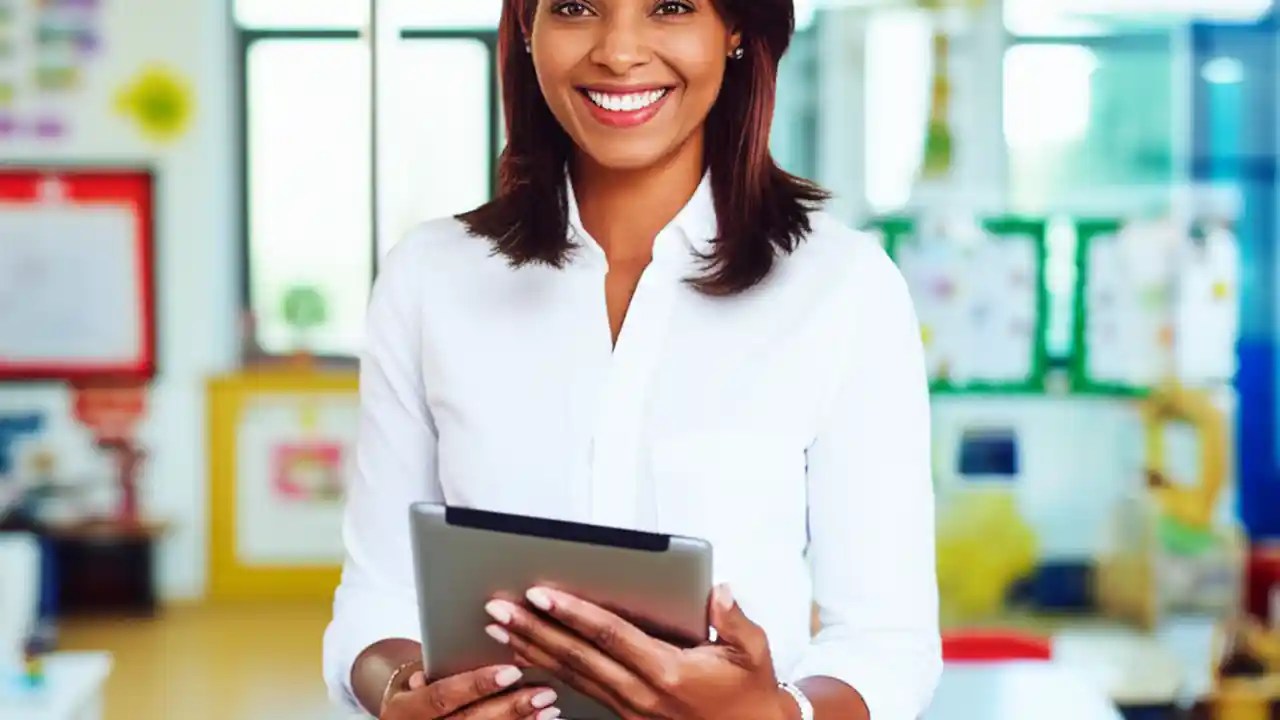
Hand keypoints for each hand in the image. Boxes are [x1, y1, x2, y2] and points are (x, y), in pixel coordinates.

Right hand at [380, 664, 561, 719]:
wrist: (406, 718)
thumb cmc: (419, 688)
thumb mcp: (419, 673)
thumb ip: (445, 660)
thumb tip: (490, 638)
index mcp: (404, 709)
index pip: (442, 696)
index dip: (476, 685)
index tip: (511, 671)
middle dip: (509, 708)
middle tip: (542, 691)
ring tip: (549, 705)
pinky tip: (540, 719)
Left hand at [483, 585, 794, 719]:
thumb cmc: (750, 689)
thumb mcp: (753, 651)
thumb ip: (734, 619)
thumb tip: (718, 592)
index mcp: (668, 672)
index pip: (609, 636)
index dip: (573, 613)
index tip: (541, 594)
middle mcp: (642, 694)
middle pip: (577, 658)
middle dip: (533, 630)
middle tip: (498, 608)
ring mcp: (630, 710)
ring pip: (571, 676)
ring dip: (532, 650)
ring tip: (499, 628)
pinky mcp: (626, 718)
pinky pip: (580, 691)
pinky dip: (549, 671)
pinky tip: (528, 656)